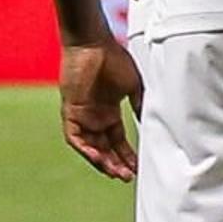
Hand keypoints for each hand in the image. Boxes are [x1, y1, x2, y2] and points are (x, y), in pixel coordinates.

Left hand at [59, 38, 142, 179]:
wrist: (92, 44)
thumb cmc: (114, 59)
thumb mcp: (134, 86)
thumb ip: (140, 106)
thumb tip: (151, 123)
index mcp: (109, 112)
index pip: (118, 141)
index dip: (128, 155)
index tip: (139, 167)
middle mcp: (94, 117)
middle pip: (105, 148)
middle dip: (117, 164)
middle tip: (128, 177)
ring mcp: (82, 116)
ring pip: (90, 147)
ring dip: (103, 162)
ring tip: (117, 174)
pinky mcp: (71, 112)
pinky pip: (75, 138)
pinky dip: (86, 150)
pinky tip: (98, 159)